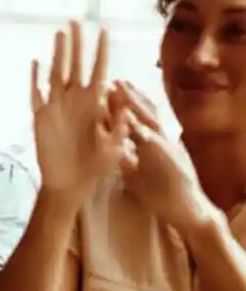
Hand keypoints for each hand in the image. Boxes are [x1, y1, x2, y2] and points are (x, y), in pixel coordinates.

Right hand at [31, 22, 131, 201]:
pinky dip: (36, 78)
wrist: (70, 184)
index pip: (98, 71)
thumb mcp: (113, 146)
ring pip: (56, 74)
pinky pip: (36, 93)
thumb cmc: (95, 168)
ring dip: (58, 54)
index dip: (100, 51)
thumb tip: (124, 99)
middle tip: (76, 22)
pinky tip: (36, 63)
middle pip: (75, 66)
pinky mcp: (41, 117)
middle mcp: (75, 101)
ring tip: (59, 34)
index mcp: (94, 105)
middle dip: (76, 44)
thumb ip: (118, 123)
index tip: (103, 30)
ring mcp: (57, 107)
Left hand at [112, 84, 214, 232]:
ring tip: (121, 88)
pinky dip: (141, 130)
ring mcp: (166, 147)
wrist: (185, 210)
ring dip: (134, 104)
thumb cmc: (161, 194)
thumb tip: (110, 152)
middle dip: (127, 96)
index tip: (106, 91)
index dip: (121, 106)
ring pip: (149, 121)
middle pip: (142, 113)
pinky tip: (130, 120)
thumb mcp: (134, 175)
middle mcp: (159, 141)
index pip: (134, 120)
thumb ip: (124, 160)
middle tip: (112, 80)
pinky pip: (154, 142)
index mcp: (150, 144)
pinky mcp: (170, 158)